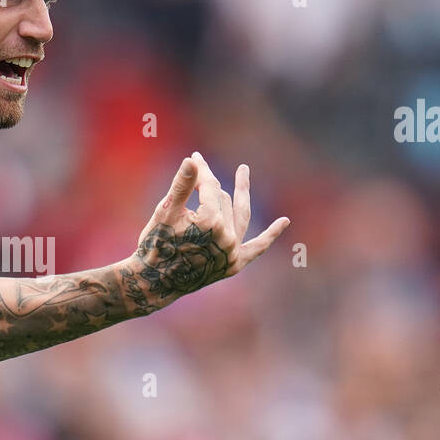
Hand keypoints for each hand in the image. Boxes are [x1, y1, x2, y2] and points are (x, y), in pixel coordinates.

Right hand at [132, 153, 289, 298]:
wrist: (154, 282)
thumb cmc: (155, 243)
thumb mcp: (166, 211)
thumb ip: (183, 184)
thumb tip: (192, 160)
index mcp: (210, 221)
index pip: (210, 186)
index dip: (201, 170)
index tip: (194, 157)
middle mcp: (226, 237)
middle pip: (223, 199)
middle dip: (210, 186)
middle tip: (196, 176)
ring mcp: (232, 252)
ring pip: (239, 215)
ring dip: (240, 195)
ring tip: (243, 171)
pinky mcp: (234, 265)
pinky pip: (257, 248)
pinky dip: (270, 235)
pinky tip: (285, 222)